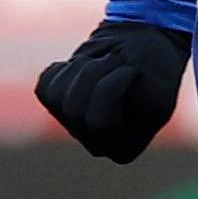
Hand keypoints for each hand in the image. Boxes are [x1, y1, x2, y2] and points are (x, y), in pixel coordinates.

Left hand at [34, 20, 190, 162]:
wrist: (141, 49)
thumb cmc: (150, 61)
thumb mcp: (144, 74)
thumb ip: (109, 93)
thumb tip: (63, 101)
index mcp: (125, 148)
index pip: (100, 123)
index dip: (114, 85)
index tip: (134, 69)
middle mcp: (97, 145)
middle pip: (74, 110)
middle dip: (94, 73)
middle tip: (115, 58)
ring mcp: (74, 128)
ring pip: (58, 96)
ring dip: (81, 67)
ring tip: (103, 61)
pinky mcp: (56, 108)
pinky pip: (47, 85)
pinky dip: (66, 67)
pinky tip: (87, 67)